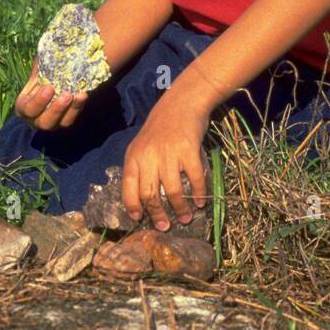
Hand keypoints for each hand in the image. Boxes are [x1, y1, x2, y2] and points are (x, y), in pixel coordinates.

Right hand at [14, 56, 89, 129]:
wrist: (58, 78)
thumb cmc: (43, 72)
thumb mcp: (39, 66)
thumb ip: (41, 63)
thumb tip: (49, 49)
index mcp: (24, 105)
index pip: (27, 109)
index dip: (38, 101)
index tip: (50, 87)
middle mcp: (35, 119)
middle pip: (43, 122)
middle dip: (55, 109)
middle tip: (66, 94)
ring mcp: (51, 123)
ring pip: (58, 124)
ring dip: (68, 110)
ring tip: (78, 95)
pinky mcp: (64, 122)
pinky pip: (71, 119)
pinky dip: (77, 107)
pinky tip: (83, 95)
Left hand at [122, 95, 208, 230]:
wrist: (182, 103)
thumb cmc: (161, 127)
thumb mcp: (142, 145)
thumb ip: (141, 168)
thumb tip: (143, 201)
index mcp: (134, 156)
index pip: (128, 188)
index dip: (133, 206)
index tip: (139, 219)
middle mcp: (149, 156)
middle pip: (150, 194)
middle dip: (157, 215)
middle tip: (164, 227)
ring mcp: (169, 153)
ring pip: (172, 191)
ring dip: (180, 208)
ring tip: (185, 218)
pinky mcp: (188, 150)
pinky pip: (194, 178)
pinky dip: (199, 193)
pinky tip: (201, 202)